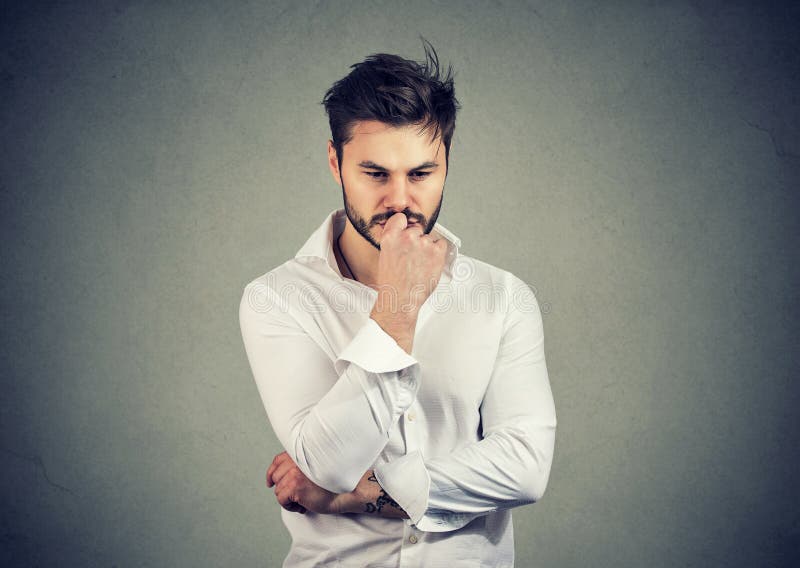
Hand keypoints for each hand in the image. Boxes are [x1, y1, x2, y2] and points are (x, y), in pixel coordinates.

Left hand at [266, 451, 346, 514]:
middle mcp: (296, 460)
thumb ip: (298, 465)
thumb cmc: (331, 483)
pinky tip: (303, 505)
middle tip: (298, 495)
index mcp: (301, 453)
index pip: (278, 460)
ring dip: (289, 499)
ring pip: (278, 490)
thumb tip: (277, 476)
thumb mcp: (313, 468)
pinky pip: (282, 500)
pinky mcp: (295, 486)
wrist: (345, 493)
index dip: (271, 472)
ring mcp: (294, 472)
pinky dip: (290, 506)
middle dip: (284, 488)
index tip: (270, 482)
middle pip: (276, 477)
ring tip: (304, 500)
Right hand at [371, 212, 447, 349]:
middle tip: (412, 257)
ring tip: (419, 265)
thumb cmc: (393, 282)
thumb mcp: (386, 256)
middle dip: (416, 240)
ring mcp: (423, 243)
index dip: (403, 226)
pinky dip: (438, 252)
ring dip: (427, 248)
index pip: (400, 218)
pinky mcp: (437, 251)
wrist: (401, 298)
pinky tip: (429, 263)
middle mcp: (406, 237)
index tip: (405, 231)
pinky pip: (441, 244)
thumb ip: (395, 241)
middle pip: (416, 229)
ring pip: (429, 238)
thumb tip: (406, 234)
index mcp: (390, 237)